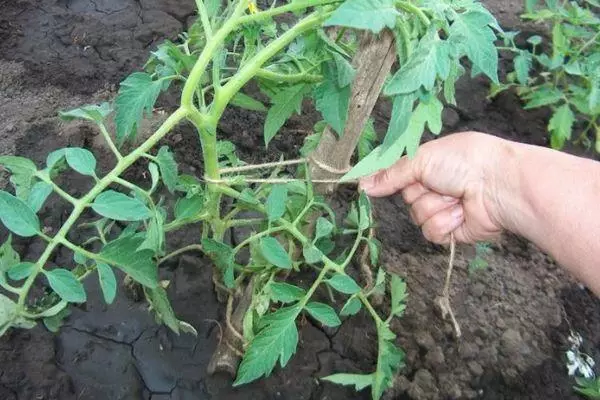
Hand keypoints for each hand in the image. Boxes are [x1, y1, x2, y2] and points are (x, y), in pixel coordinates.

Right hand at [359, 131, 514, 243]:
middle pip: (406, 198)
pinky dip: (445, 222)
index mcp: (430, 165)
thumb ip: (391, 174)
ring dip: (435, 207)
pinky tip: (461, 213)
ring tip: (456, 197)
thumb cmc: (465, 162)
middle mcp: (435, 187)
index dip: (388, 180)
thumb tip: (362, 185)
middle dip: (421, 192)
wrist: (498, 186)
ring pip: (418, 216)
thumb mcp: (422, 159)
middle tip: (441, 183)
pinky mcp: (451, 231)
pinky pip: (431, 232)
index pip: (398, 176)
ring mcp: (443, 210)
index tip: (369, 184)